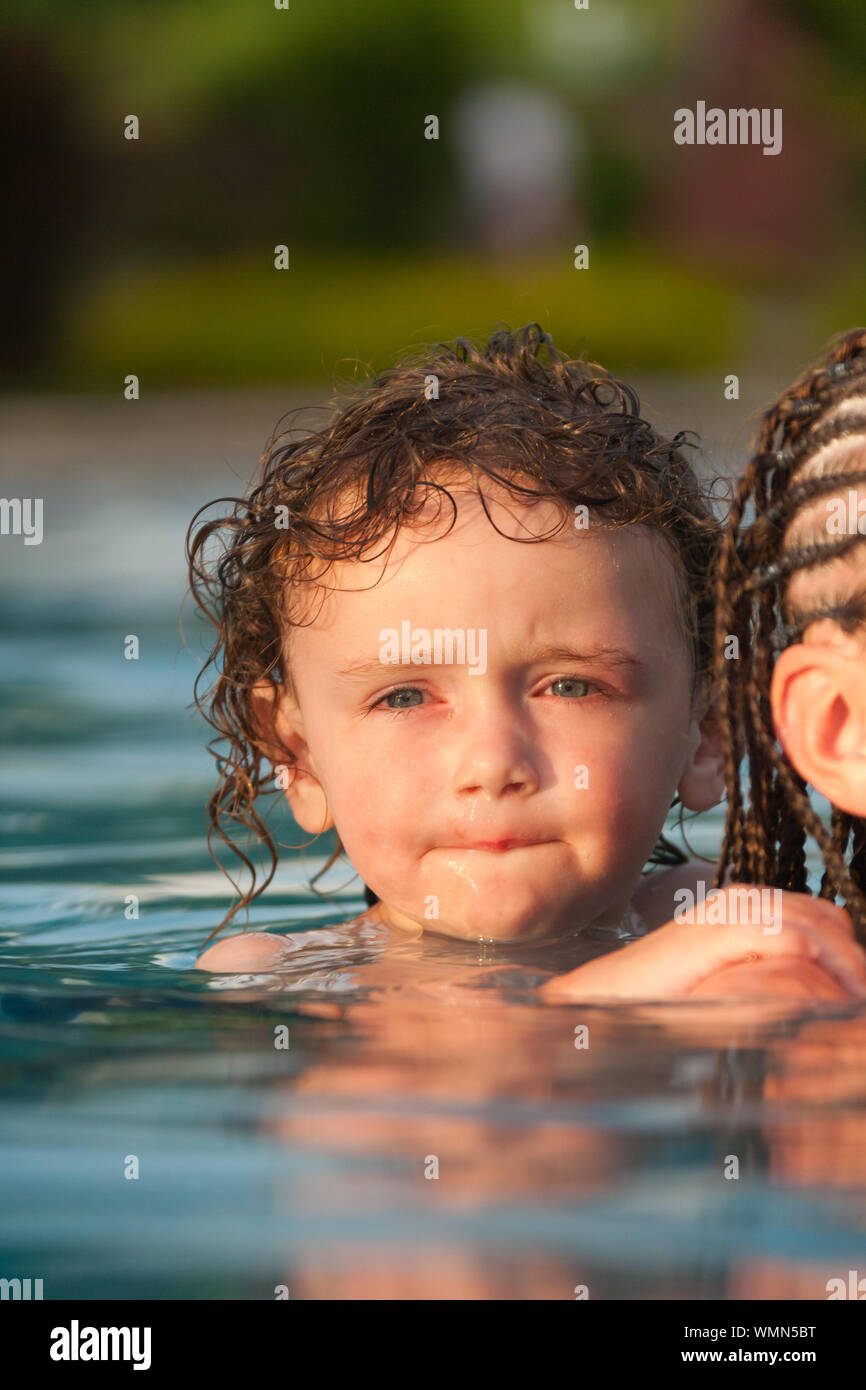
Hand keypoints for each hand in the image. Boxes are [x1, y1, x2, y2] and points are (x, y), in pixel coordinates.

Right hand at [540, 887, 865, 1001]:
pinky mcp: (721, 929)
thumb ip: (758, 976)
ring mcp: (729, 911)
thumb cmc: (656, 1001)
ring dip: (849, 966)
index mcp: (740, 909)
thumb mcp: (719, 985)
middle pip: (825, 916)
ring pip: (817, 925)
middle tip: (860, 1001)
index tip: (855, 995)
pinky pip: (795, 938)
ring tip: (859, 1002)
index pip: (819, 916)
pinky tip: (842, 996)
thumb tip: (816, 998)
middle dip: (851, 959)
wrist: (602, 1000)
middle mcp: (738, 900)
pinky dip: (828, 964)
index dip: (845, 953)